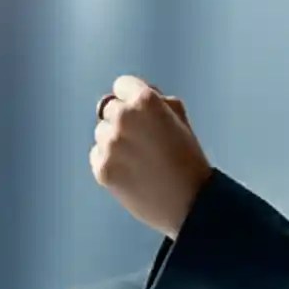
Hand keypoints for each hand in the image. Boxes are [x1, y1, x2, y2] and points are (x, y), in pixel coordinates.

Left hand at [91, 75, 212, 238]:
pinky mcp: (102, 168)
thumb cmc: (188, 159)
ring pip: (102, 132)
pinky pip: (97, 155)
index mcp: (145, 100)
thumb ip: (155, 99)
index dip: (133, 99)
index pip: (122, 85)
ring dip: (115, 141)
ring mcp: (110, 144)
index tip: (142, 115)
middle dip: (123, 121)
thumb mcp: (179, 118)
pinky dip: (109, 162)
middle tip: (145, 142)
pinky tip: (132, 172)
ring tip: (141, 160)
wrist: (191, 203)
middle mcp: (124, 118)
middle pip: (109, 109)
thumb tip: (126, 95)